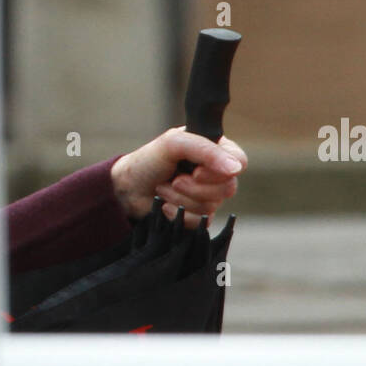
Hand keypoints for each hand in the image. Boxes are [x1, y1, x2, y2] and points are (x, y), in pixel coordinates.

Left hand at [110, 127, 247, 226]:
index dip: (219, 171)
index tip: (195, 171)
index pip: (239, 162)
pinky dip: (178, 214)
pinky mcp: (197, 216)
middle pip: (228, 188)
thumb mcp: (174, 143)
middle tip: (174, 180)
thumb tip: (235, 168)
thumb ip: (205, 150)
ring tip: (164, 189)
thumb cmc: (148, 161)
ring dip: (181, 198)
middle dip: (195, 187)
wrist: (126, 189)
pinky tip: (165, 206)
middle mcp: (214, 173)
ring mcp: (207, 196)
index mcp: (214, 150)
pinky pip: (200, 222)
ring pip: (212, 206)